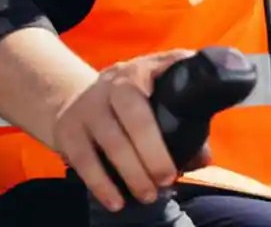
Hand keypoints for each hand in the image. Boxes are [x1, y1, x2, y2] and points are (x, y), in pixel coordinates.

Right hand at [53, 49, 194, 211]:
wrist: (70, 97)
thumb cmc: (127, 100)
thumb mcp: (152, 91)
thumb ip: (182, 117)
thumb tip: (202, 157)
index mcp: (142, 70)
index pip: (165, 82)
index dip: (182, 105)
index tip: (195, 140)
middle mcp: (113, 83)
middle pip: (135, 115)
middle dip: (154, 152)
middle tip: (167, 178)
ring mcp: (88, 106)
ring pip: (112, 140)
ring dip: (132, 173)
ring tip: (148, 195)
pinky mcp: (68, 130)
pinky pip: (84, 160)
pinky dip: (101, 184)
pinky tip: (116, 201)